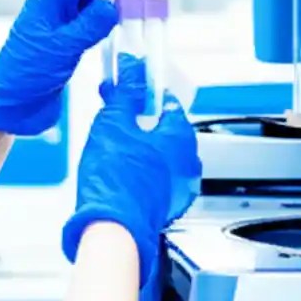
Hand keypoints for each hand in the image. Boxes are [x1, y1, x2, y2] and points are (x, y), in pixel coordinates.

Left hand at [0, 0, 156, 135]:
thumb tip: (115, 5)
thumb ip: (90, 25)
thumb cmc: (27, 75)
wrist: (13, 101)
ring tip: (143, 13)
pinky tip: (125, 26)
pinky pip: (98, 9)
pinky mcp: (71, 25)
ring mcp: (64, 9)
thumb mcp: (61, 49)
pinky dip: (115, 13)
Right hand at [61, 55, 200, 286]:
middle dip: (139, 121)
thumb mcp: (113, 124)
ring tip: (112, 148)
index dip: (142, 93)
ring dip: (139, 146)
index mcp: (181, 137)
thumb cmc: (115, 183)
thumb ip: (124, 94)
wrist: (112, 228)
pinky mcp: (167, 205)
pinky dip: (141, 170)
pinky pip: (156, 177)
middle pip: (164, 129)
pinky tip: (119, 171)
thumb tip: (130, 72)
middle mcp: (188, 162)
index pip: (166, 102)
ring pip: (159, 155)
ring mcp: (180, 186)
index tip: (126, 91)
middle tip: (113, 118)